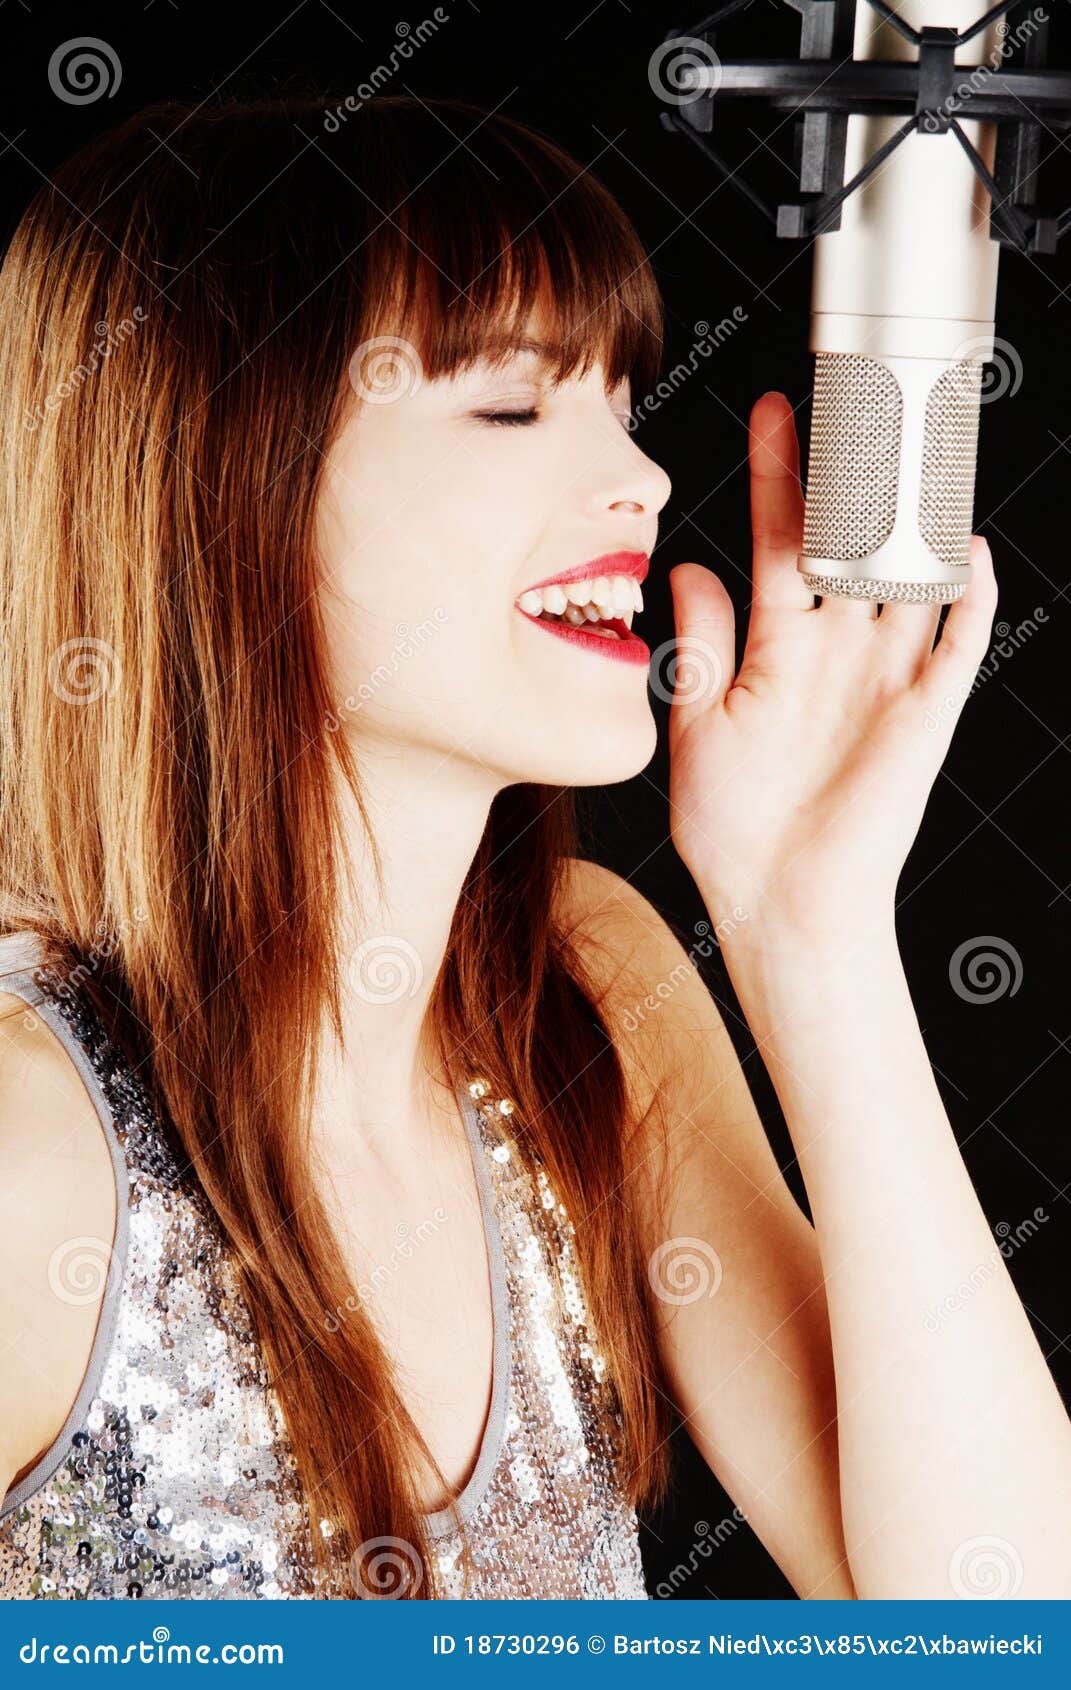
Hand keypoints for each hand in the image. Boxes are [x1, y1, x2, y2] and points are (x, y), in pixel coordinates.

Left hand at [665, 391, 998, 942]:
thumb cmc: (731, 827)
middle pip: (853, 540)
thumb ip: (702, 645)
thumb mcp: (700, 723)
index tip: (774, 411)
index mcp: (779, 647)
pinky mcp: (924, 715)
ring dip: (915, 512)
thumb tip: (685, 568)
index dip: (778, 476)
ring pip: (908, 574)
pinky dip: (969, 599)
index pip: (781, 538)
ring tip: (918, 436)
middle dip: (854, 470)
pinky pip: (956, 646)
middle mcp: (837, 650)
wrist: (778, 902)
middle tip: (854, 394)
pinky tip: (968, 546)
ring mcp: (885, 677)